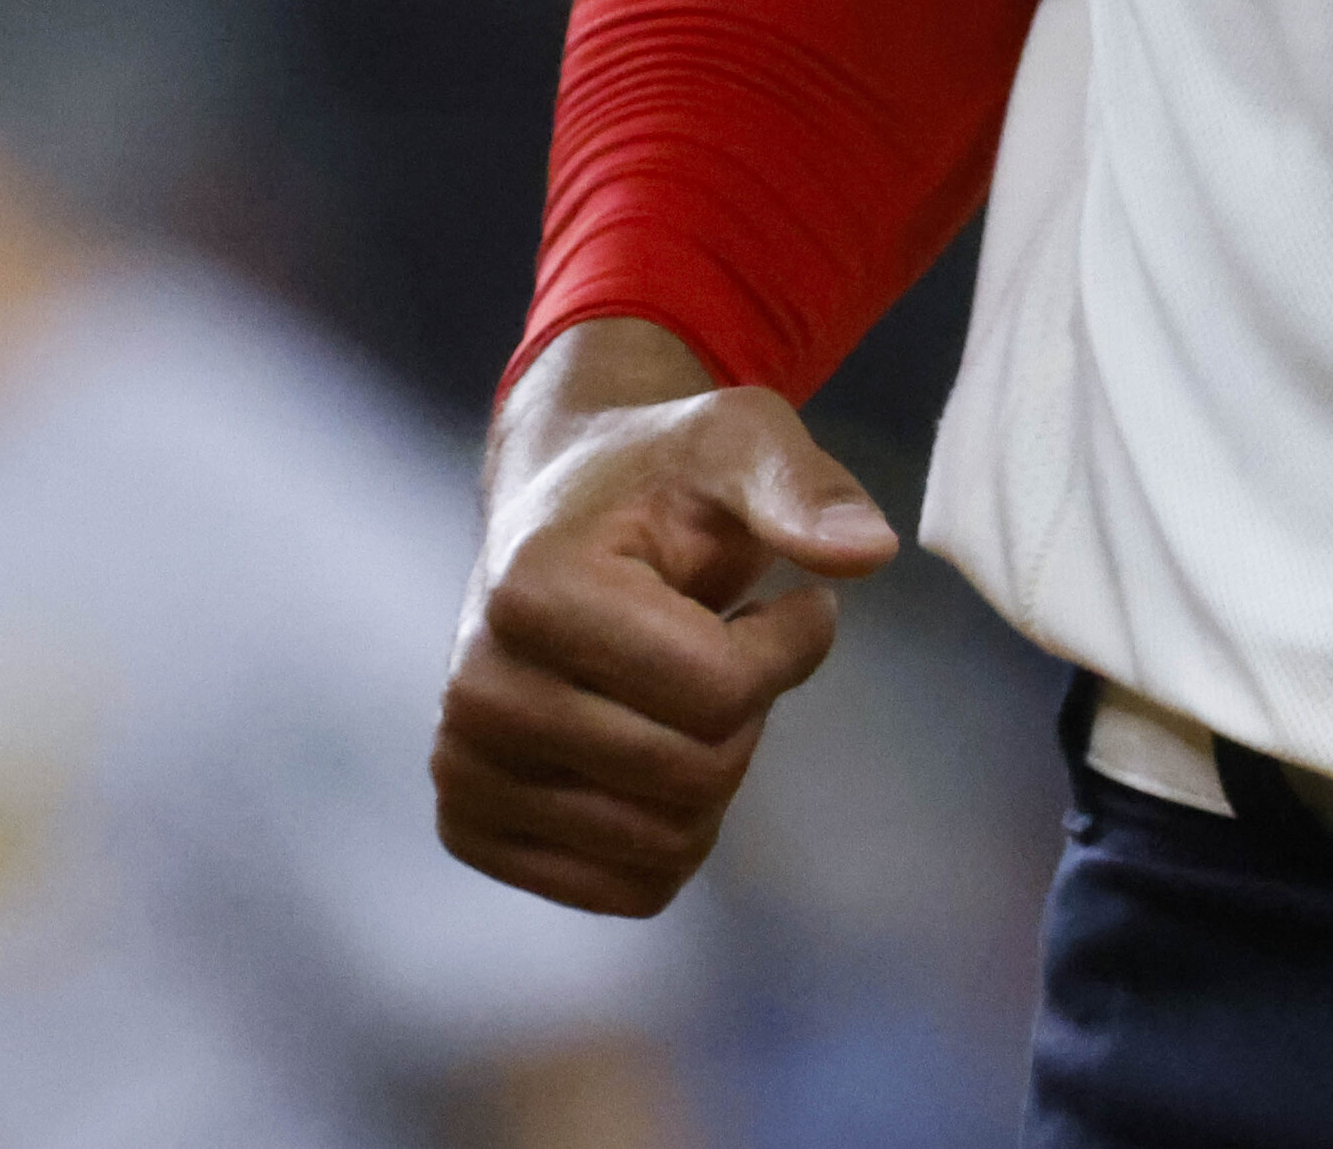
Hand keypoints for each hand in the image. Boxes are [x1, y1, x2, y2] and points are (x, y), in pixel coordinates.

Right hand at [434, 319, 896, 915]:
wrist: (562, 508)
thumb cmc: (662, 476)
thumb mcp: (741, 444)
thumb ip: (803, 490)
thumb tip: (869, 550)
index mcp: (533, 593)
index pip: (722, 692)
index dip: (792, 647)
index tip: (795, 600)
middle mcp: (477, 691)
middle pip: (697, 775)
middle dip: (754, 711)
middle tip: (732, 644)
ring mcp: (462, 770)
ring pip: (668, 845)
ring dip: (716, 770)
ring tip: (683, 685)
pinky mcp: (471, 829)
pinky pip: (626, 889)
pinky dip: (673, 829)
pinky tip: (650, 742)